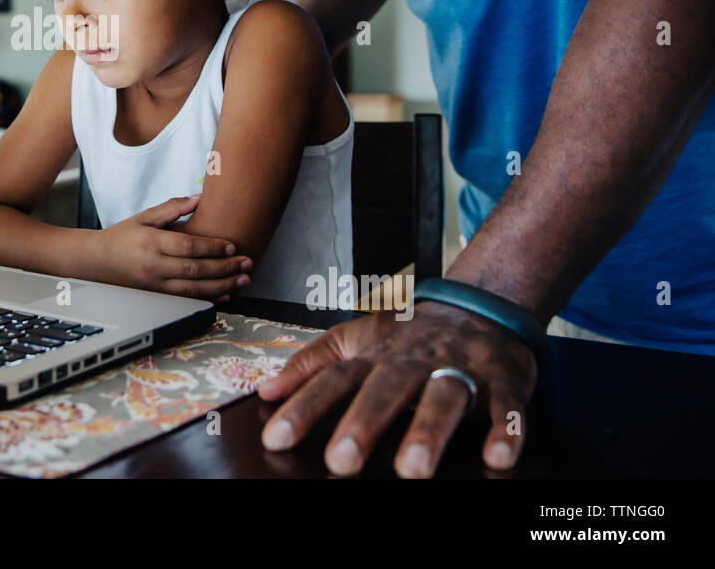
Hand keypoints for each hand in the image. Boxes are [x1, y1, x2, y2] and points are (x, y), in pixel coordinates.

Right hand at [94, 194, 251, 300]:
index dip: (212, 247)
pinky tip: (224, 295)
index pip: (188, 247)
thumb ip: (172, 208)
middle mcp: (155, 266)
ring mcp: (156, 284)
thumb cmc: (122, 237)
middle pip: (196, 269)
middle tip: (247, 263)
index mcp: (152, 242)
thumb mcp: (144, 217)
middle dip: (225, 268)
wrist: (98, 261)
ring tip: (243, 280)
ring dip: (223, 285)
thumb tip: (198, 198)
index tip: (232, 246)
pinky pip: (187, 299)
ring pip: (195, 289)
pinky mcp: (158, 295)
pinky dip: (208, 299)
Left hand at [257, 301, 537, 476]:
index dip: (304, 407)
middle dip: (363, 423)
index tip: (276, 437)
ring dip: (428, 431)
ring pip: (444, 397)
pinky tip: (496, 457)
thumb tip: (266, 390)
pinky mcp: (502, 378)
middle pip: (386, 389)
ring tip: (411, 469)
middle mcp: (414, 361)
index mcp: (375, 355)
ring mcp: (459, 368)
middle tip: (340, 461)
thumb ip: (311, 363)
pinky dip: (505, 429)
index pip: (333, 379)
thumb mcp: (355, 338)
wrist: (477, 303)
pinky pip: (506, 404)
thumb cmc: (409, 333)